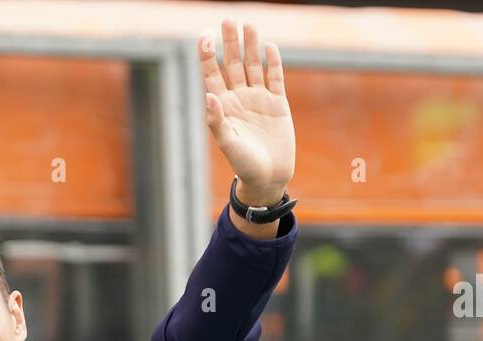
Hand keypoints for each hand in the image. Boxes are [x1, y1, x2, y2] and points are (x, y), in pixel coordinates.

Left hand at [199, 20, 294, 204]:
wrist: (269, 178)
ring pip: (253, 66)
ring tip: (249, 25)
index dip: (207, 55)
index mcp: (223, 106)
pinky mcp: (278, 104)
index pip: (212, 74)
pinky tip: (268, 47)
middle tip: (228, 19)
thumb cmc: (243, 165)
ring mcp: (258, 99)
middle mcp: (239, 98)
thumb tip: (209, 96)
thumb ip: (216, 121)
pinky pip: (274, 78)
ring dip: (250, 46)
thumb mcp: (228, 144)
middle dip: (230, 42)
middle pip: (232, 64)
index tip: (205, 36)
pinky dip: (272, 63)